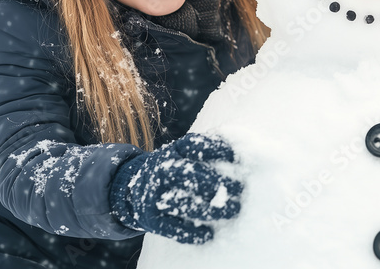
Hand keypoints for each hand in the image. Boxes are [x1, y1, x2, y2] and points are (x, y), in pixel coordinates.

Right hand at [109, 133, 241, 243]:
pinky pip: (169, 227)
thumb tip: (246, 154)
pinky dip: (189, 232)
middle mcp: (161, 169)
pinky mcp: (150, 217)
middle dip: (215, 182)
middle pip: (187, 173)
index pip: (193, 145)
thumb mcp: (183, 154)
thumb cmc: (174, 170)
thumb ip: (207, 154)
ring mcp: (153, 194)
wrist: (133, 189)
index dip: (215, 148)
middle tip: (239, 189)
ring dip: (207, 209)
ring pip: (180, 202)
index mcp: (173, 151)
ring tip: (231, 211)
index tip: (236, 156)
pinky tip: (208, 235)